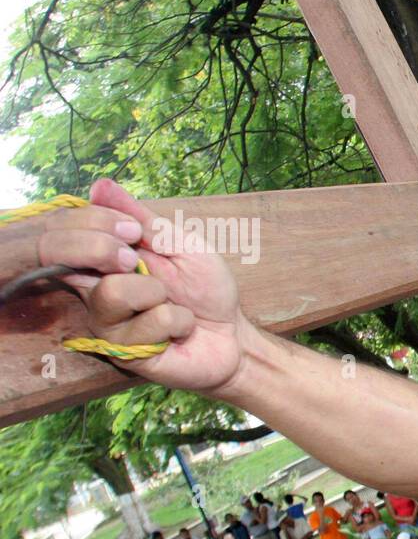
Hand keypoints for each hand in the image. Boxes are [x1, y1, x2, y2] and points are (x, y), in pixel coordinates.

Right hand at [37, 178, 255, 393]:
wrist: (233, 335)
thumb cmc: (206, 289)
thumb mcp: (180, 243)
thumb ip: (141, 220)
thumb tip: (100, 186)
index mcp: (103, 262)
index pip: (63, 233)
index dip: (93, 224)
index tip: (132, 230)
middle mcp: (94, 291)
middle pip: (71, 260)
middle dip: (122, 255)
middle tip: (150, 268)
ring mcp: (106, 324)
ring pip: (113, 292)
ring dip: (158, 294)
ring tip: (174, 305)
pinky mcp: (124, 352)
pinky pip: (148, 322)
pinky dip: (177, 320)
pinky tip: (180, 330)